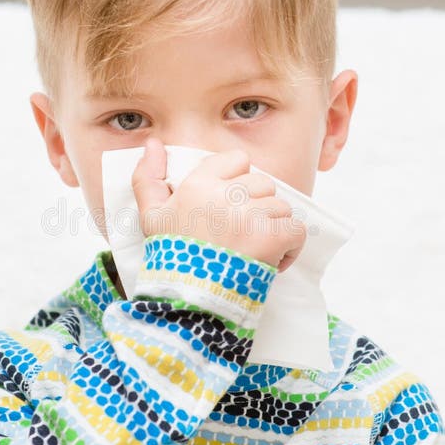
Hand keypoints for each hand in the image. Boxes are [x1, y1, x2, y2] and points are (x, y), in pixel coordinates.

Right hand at [131, 137, 305, 271]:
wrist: (189, 301)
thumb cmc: (172, 258)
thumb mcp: (151, 216)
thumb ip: (147, 177)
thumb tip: (153, 143)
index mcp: (198, 185)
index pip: (237, 160)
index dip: (238, 182)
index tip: (228, 208)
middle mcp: (225, 195)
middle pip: (263, 184)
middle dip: (257, 208)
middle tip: (240, 235)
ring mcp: (250, 216)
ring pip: (280, 207)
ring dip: (273, 229)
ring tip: (253, 251)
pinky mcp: (271, 237)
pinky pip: (296, 229)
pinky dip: (290, 247)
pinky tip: (270, 261)